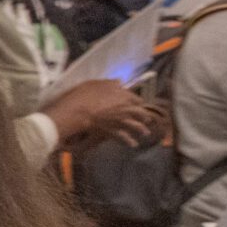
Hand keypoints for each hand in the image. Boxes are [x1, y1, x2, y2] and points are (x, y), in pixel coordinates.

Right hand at [45, 79, 159, 148]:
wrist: (78, 111)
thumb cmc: (85, 94)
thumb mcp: (96, 83)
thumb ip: (110, 83)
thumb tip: (119, 81)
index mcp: (124, 95)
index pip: (136, 99)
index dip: (137, 101)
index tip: (137, 103)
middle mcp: (127, 109)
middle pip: (141, 113)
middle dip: (145, 117)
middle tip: (147, 120)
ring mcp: (122, 121)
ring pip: (137, 126)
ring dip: (142, 130)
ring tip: (145, 133)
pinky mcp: (114, 131)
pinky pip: (124, 138)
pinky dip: (129, 142)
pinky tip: (133, 144)